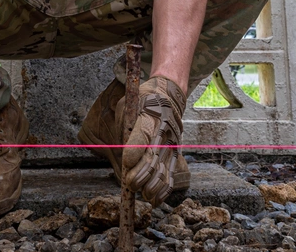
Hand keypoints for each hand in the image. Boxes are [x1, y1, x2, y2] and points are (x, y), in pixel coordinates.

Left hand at [121, 75, 186, 205]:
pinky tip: (154, 199)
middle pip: (153, 157)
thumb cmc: (142, 102)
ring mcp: (171, 144)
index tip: (126, 163)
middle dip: (140, 174)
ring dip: (151, 185)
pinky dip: (163, 190)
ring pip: (163, 170)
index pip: (143, 135)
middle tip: (130, 183)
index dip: (134, 152)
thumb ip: (124, 125)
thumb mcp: (128, 105)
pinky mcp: (175, 153)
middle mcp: (164, 131)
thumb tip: (120, 149)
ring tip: (141, 192)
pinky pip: (171, 175)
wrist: (168, 96)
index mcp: (150, 115)